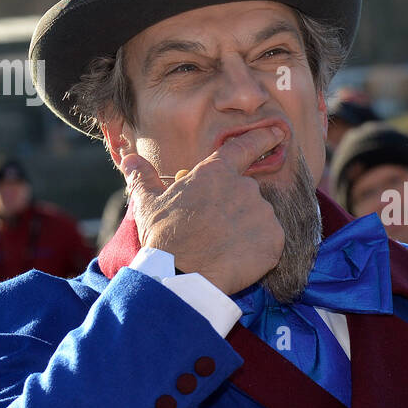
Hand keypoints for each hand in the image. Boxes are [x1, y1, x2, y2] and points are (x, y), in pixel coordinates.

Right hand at [122, 127, 285, 294]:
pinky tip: (238, 259)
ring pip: (259, 218)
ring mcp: (262, 213)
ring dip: (247, 229)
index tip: (277, 131)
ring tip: (222, 248)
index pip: (244, 147)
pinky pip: (270, 241)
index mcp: (216, 173)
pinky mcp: (274, 240)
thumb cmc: (164, 237)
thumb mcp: (148, 203)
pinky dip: (258, 250)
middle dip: (234, 208)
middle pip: (247, 192)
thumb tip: (130, 159)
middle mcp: (245, 187)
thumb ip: (143, 178)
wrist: (182, 275)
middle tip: (213, 230)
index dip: (262, 138)